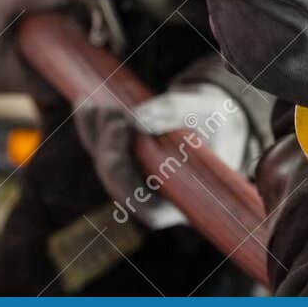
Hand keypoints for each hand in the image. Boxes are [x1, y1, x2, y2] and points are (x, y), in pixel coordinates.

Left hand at [73, 58, 267, 230]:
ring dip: (96, 133)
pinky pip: (103, 148)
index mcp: (182, 200)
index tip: (125, 130)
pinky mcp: (128, 161)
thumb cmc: (219, 120)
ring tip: (96, 102)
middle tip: (112, 111)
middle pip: (118, 181)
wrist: (222, 118)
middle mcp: (155, 198)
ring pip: (105, 163)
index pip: (142, 204)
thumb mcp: (206, 111)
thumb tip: (136, 120)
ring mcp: (139, 181)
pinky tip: (85, 102)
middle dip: (108, 145)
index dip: (123, 173)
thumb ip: (173, 114)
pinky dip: (93, 126)